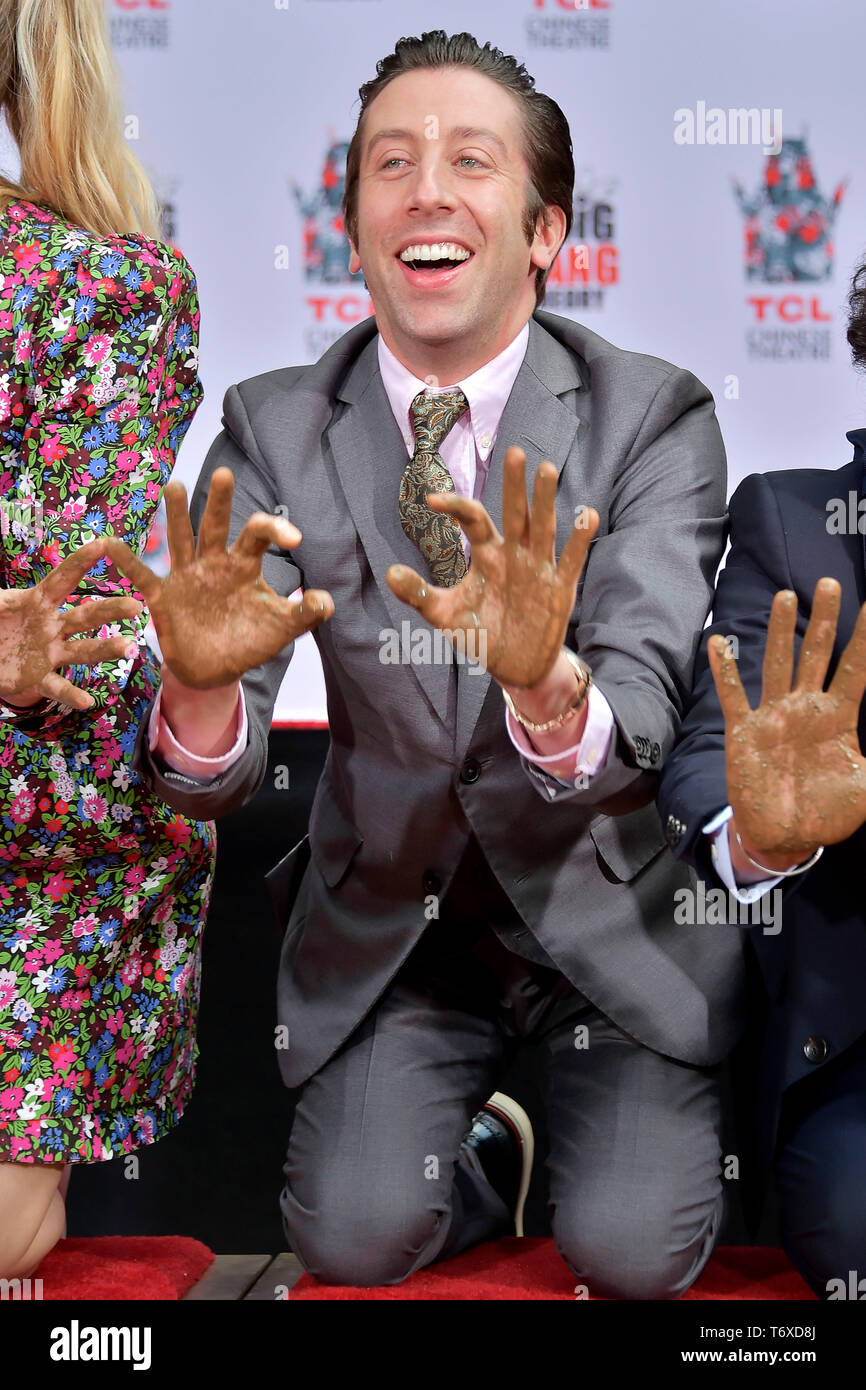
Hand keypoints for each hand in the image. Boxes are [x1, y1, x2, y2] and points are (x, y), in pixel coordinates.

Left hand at [0, 539, 141, 710]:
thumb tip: (1, 585)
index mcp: (38, 601)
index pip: (65, 578)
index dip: (83, 561)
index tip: (107, 543)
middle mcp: (52, 626)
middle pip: (86, 616)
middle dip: (112, 610)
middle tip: (137, 606)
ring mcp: (49, 653)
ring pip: (83, 650)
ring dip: (107, 649)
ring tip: (130, 648)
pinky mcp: (38, 678)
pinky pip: (57, 687)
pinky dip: (72, 694)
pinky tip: (87, 701)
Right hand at [104, 467, 333, 688]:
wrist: (216, 670)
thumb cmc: (249, 641)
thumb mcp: (281, 629)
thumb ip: (303, 614)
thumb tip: (327, 602)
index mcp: (242, 566)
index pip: (257, 535)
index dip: (275, 530)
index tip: (294, 538)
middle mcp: (213, 562)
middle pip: (215, 525)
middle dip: (219, 501)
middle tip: (224, 473)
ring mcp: (186, 576)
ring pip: (180, 539)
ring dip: (175, 515)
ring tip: (173, 484)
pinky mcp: (163, 595)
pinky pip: (141, 575)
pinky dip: (125, 561)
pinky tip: (108, 543)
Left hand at [386, 446, 598, 687]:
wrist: (514, 667)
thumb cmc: (480, 634)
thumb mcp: (444, 616)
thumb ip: (419, 593)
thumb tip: (389, 572)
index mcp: (487, 555)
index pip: (474, 520)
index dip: (456, 507)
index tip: (432, 500)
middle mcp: (514, 554)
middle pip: (515, 513)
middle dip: (514, 485)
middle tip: (514, 452)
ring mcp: (538, 568)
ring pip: (542, 528)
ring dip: (545, 501)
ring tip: (546, 470)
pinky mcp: (559, 588)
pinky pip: (571, 560)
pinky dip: (579, 539)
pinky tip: (585, 514)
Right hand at [708, 578, 865, 860]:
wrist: (784, 837)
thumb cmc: (826, 813)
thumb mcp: (865, 790)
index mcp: (838, 718)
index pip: (856, 669)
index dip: (865, 639)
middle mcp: (806, 708)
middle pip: (817, 654)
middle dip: (824, 620)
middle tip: (830, 583)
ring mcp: (774, 716)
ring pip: (779, 664)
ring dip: (779, 631)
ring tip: (785, 596)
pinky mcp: (746, 731)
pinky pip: (734, 695)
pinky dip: (725, 670)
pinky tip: (718, 642)